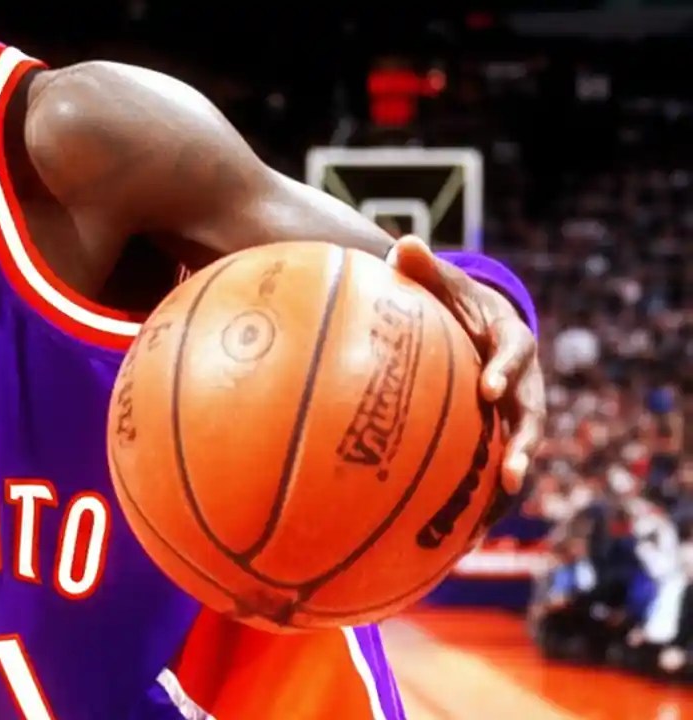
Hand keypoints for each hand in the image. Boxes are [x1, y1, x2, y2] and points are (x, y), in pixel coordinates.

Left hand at [388, 236, 544, 493]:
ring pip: (521, 445)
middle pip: (532, 413)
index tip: (490, 388)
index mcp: (511, 339)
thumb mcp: (442, 281)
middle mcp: (524, 379)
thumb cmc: (453, 299)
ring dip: (512, 477)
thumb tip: (402, 243)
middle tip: (513, 469)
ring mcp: (518, 408)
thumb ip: (423, 267)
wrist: (479, 319)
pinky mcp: (502, 430)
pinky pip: (498, 462)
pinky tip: (465, 530)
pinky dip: (487, 494)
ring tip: (497, 511)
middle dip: (524, 442)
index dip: (506, 371)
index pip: (515, 354)